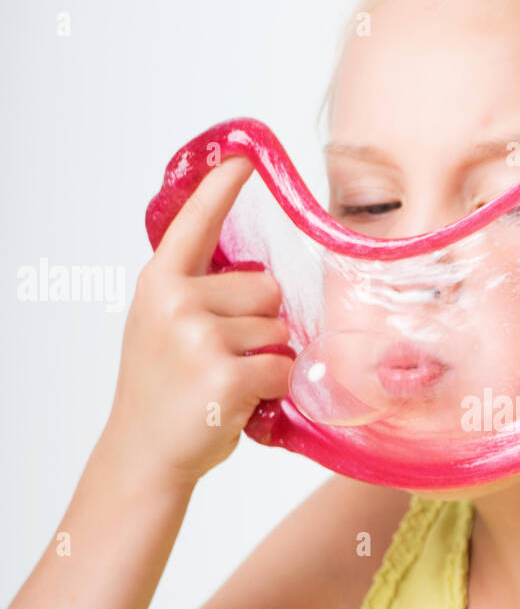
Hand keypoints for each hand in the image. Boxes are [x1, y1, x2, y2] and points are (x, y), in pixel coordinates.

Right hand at [104, 157, 293, 487]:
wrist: (146, 452)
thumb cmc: (164, 391)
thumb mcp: (161, 327)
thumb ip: (197, 294)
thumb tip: (264, 277)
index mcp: (160, 283)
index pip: (197, 223)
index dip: (222, 187)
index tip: (243, 155)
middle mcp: (177, 302)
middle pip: (268, 288)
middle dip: (262, 323)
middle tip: (225, 357)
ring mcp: (200, 337)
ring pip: (280, 331)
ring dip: (268, 360)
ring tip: (228, 382)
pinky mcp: (228, 374)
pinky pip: (284, 367)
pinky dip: (275, 389)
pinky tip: (241, 401)